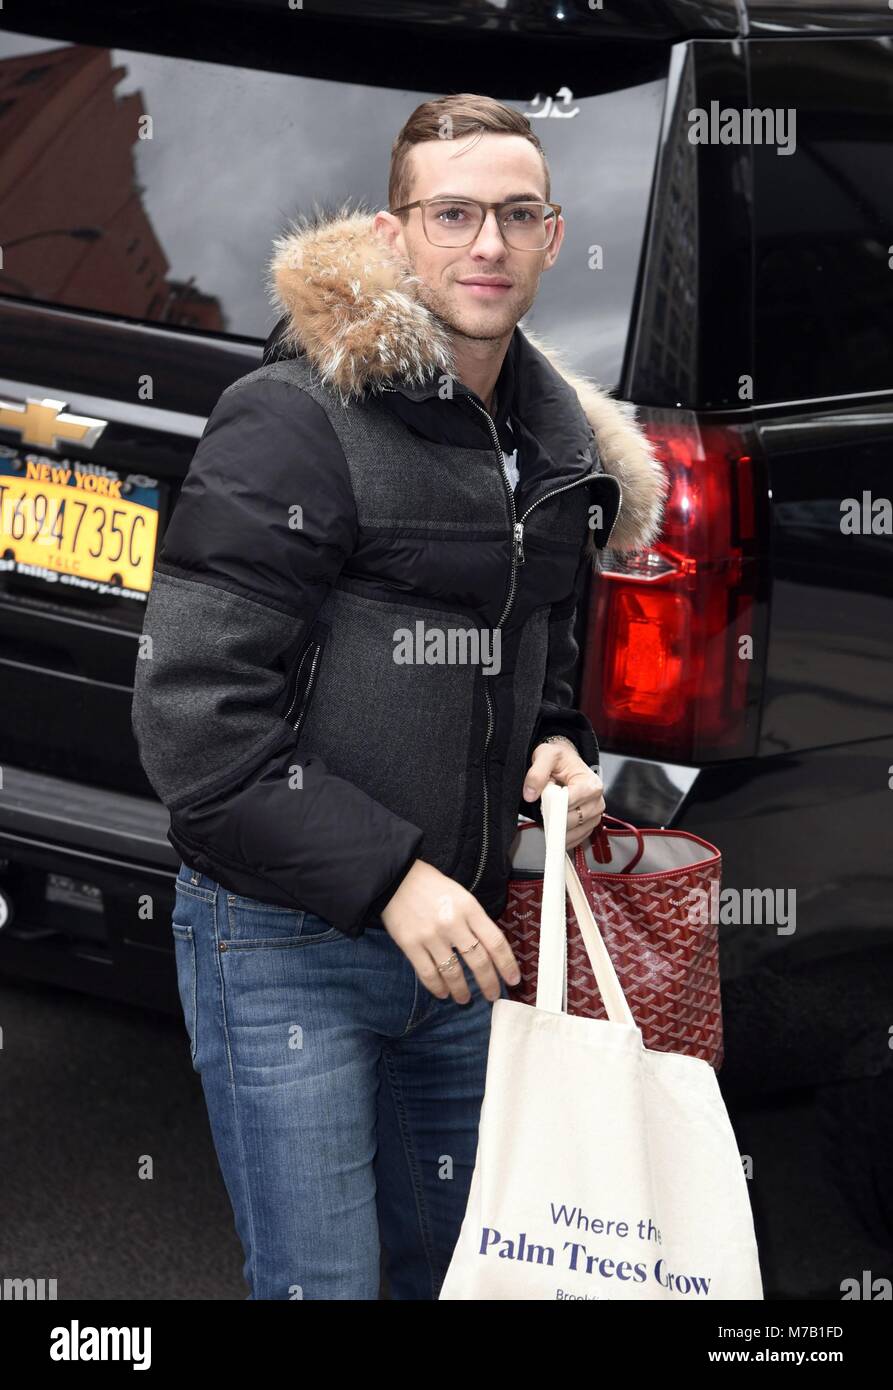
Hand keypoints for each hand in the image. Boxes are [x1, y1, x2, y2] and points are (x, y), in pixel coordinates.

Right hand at [380, 859, 520, 1004]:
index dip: (507, 964)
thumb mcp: (462, 896)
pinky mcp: (410, 944)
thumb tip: (489, 950)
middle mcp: (453, 923)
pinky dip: (437, 987)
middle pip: (478, 961)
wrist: (396, 878)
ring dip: (461, 990)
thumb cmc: (433, 887)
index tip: (513, 979)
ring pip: (453, 972)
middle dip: (488, 983)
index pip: (495, 942)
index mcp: (470, 908)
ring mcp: (431, 936)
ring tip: (464, 998)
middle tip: (492, 995)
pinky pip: (428, 973)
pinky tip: (443, 993)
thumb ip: (475, 921)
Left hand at [522, 738, 604, 849]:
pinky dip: (562, 837)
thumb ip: (537, 773)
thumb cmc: (560, 759)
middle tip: (544, 806)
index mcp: (590, 783)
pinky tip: (554, 826)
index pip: (572, 802)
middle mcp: (596, 800)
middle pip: (572, 820)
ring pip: (573, 832)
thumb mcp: (546, 756)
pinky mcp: (588, 825)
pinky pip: (575, 839)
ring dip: (557, 828)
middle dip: (554, 816)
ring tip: (550, 812)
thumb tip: (530, 794)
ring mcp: (594, 815)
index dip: (554, 805)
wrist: (566, 763)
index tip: (544, 805)